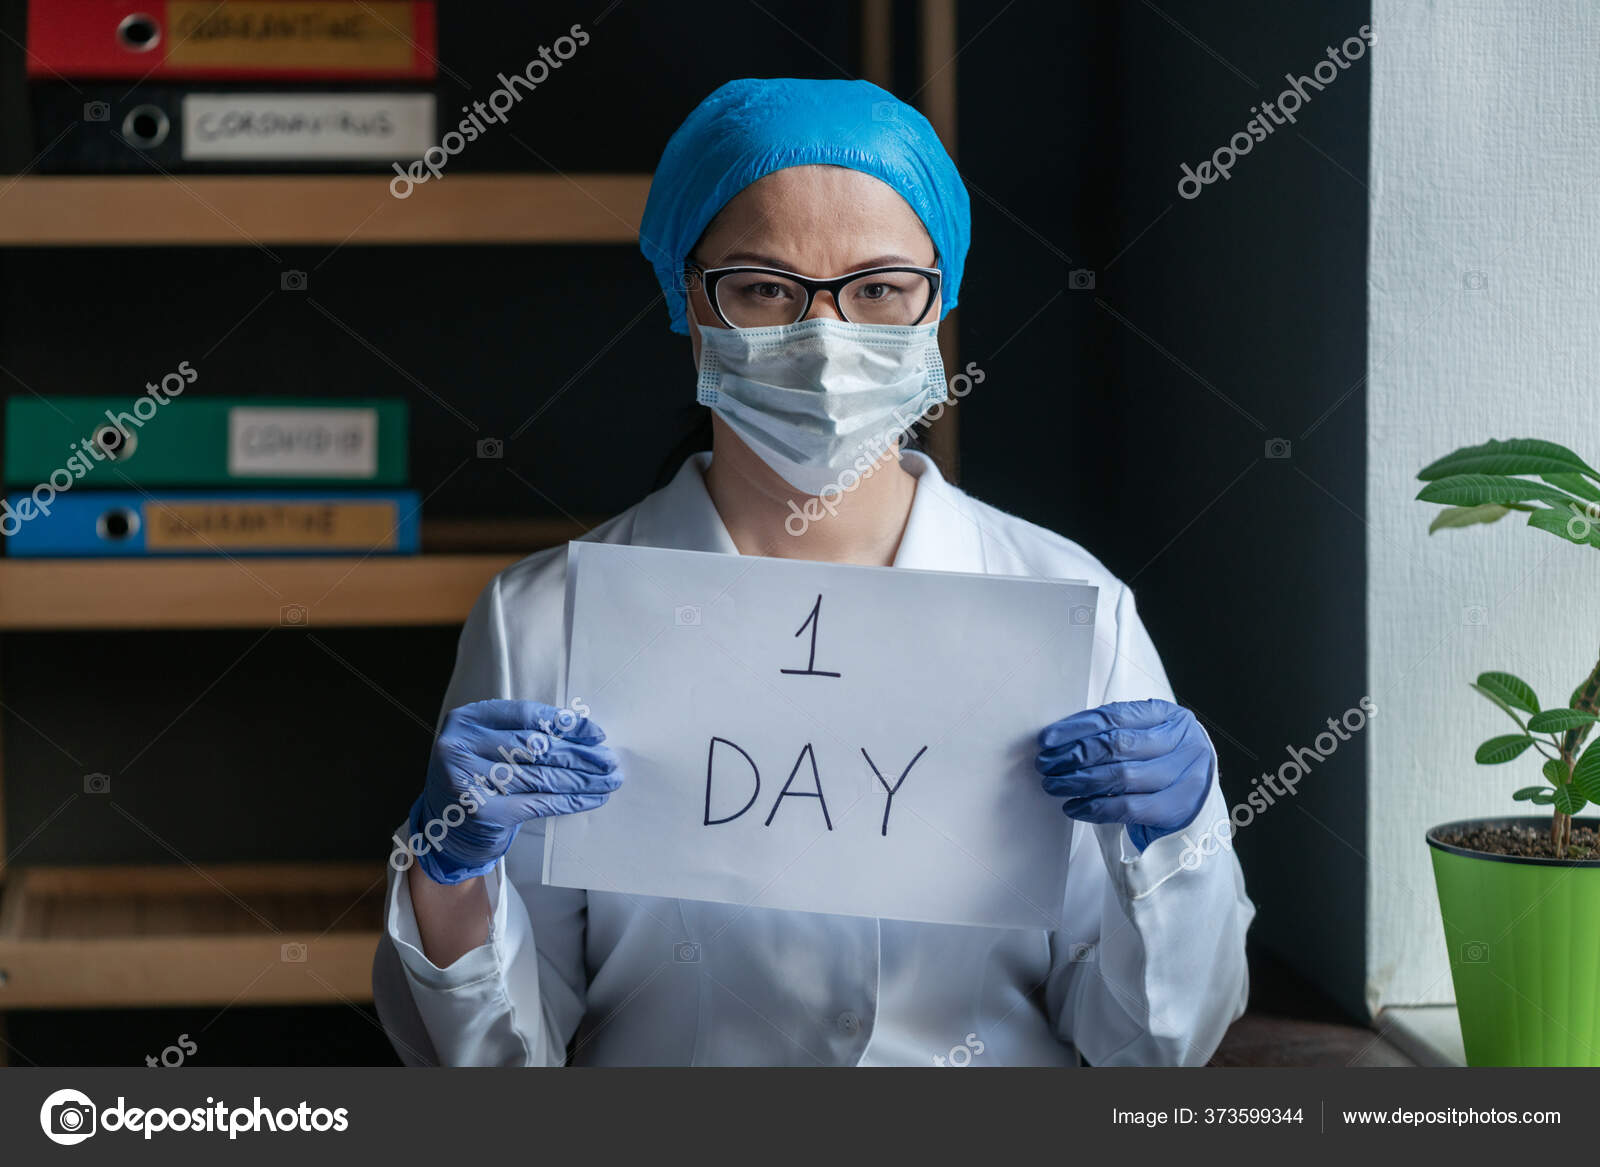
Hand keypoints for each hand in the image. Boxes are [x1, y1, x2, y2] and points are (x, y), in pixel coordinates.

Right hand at [406, 699, 620, 883]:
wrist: (445, 830)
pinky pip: (538, 803)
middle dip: (580, 755)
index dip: (565, 725)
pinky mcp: (483, 811)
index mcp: (466, 720)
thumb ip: (522, 735)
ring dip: (582, 779)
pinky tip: (592, 798)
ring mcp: (468, 779)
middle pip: (536, 747)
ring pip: (541, 776)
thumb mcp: (489, 747)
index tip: (596, 734)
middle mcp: (462, 746)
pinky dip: (570, 800)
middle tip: (610, 760)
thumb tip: (584, 735)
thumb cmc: (478, 780)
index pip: (526, 716)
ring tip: (609, 780)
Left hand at [1035, 698, 1212, 850]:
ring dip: (1078, 781)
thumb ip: (1114, 734)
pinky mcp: (1177, 809)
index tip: (1048, 739)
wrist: (1196, 806)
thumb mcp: (1146, 740)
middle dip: (1074, 755)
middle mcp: (1184, 743)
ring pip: (1121, 776)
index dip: (1076, 727)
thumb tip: (1060, 740)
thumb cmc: (1161, 767)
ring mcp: (1186, 776)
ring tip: (1054, 784)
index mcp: (1170, 717)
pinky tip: (1074, 807)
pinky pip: (1128, 808)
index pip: (1115, 716)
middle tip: (1046, 764)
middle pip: (1117, 745)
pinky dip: (1095, 808)